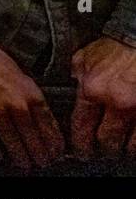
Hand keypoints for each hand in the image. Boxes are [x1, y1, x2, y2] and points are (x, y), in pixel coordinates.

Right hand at [0, 40, 63, 169]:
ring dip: (20, 155)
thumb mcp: (15, 69)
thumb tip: (32, 109)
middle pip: (32, 136)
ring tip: (24, 164)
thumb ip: (25, 90)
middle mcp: (15, 103)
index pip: (47, 122)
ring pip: (12, 141)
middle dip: (39, 152)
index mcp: (28, 90)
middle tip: (43, 163)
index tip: (56, 150)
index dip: (53, 140)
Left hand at [70, 37, 135, 158]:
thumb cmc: (115, 47)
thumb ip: (76, 78)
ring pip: (131, 146)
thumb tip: (69, 89)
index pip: (82, 128)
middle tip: (103, 150)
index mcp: (93, 90)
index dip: (81, 144)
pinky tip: (132, 140)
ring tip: (121, 147)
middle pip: (107, 142)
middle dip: (104, 149)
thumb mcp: (84, 58)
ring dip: (125, 148)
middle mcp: (116, 102)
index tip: (82, 151)